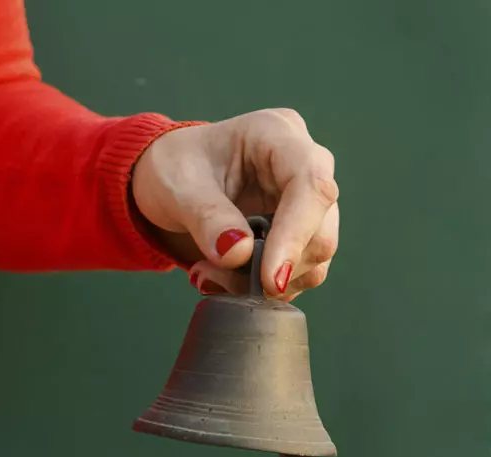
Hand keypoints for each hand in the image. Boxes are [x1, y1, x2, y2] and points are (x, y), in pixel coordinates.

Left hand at [132, 109, 338, 300]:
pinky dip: (263, 286)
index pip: (310, 185)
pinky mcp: (301, 230)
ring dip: (266, 282)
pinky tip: (224, 276)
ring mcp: (307, 199)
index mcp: (275, 134)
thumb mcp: (178, 187)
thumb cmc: (174, 168)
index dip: (295, 235)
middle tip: (215, 277)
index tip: (269, 279)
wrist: (170, 179)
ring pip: (315, 256)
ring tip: (210, 275)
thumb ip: (208, 218)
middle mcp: (304, 163)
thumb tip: (239, 254)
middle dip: (273, 266)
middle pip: (321, 228)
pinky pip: (300, 270)